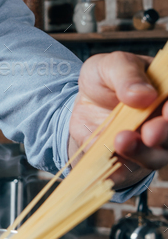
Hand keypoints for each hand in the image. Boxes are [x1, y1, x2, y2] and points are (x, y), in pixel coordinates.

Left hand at [68, 51, 167, 189]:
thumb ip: (127, 75)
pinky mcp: (129, 164)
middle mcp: (165, 122)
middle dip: (164, 134)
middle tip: (149, 133)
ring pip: (156, 157)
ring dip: (142, 152)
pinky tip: (110, 170)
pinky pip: (127, 173)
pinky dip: (119, 173)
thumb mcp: (110, 66)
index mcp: (167, 94)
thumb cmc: (104, 80)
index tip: (166, 110)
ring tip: (121, 141)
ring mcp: (151, 147)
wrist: (79, 105)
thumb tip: (144, 95)